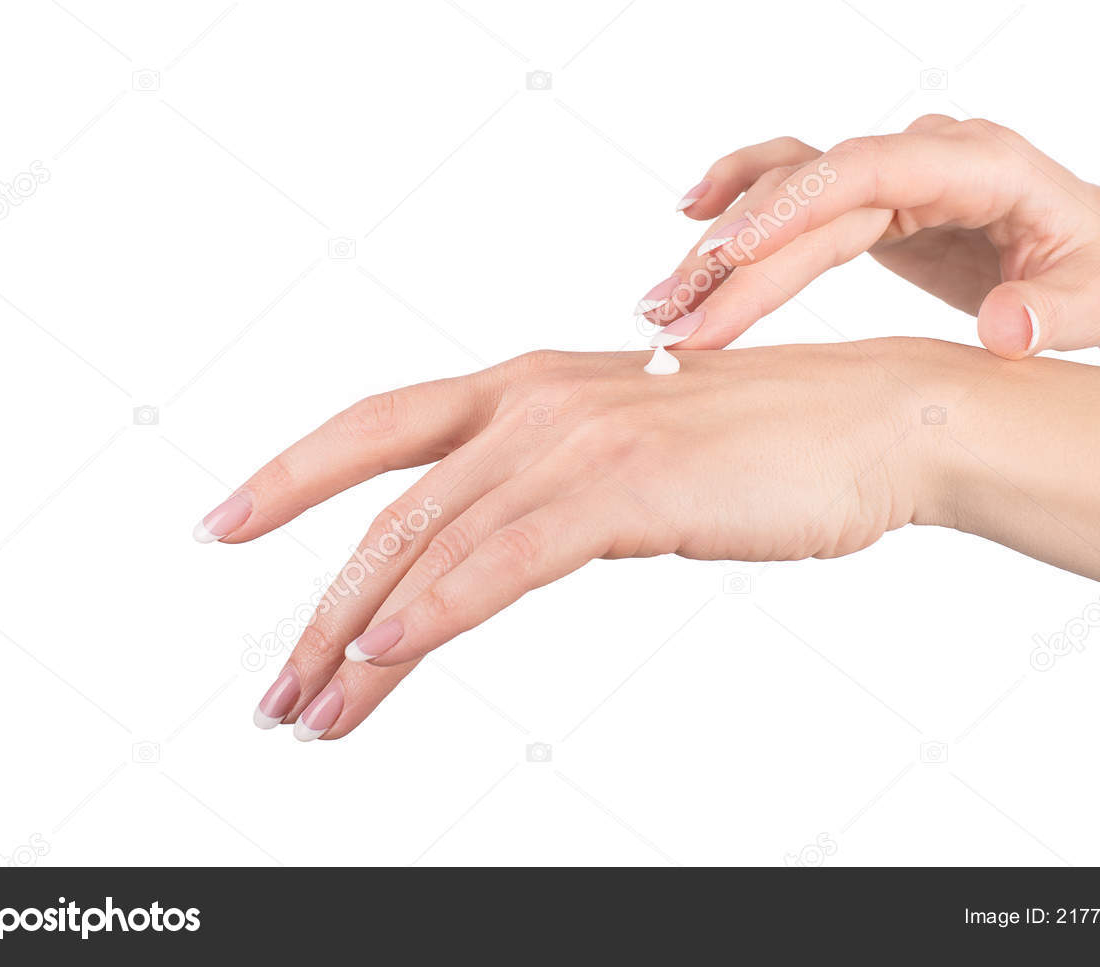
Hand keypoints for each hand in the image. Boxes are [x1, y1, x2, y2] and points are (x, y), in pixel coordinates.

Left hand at [214, 340, 948, 739]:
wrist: (876, 419)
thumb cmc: (765, 446)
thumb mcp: (631, 455)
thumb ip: (554, 486)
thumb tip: (497, 543)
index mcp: (530, 384)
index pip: (377, 427)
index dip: (290, 474)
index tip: (222, 523)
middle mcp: (536, 398)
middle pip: (388, 508)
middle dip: (318, 610)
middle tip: (277, 693)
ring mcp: (579, 435)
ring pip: (430, 542)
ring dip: (360, 639)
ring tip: (317, 714)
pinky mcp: (627, 484)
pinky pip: (506, 557)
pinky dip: (439, 608)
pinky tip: (390, 656)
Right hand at [645, 116, 1099, 358]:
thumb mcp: (1098, 301)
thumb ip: (1054, 315)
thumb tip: (1005, 332)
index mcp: (982, 164)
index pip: (868, 171)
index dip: (794, 206)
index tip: (729, 252)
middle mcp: (927, 154)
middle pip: (809, 190)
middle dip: (736, 251)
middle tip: (672, 314)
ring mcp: (896, 173)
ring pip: (788, 189)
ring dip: (723, 241)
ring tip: (663, 298)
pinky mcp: (874, 200)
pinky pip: (796, 192)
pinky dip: (743, 205)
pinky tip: (691, 225)